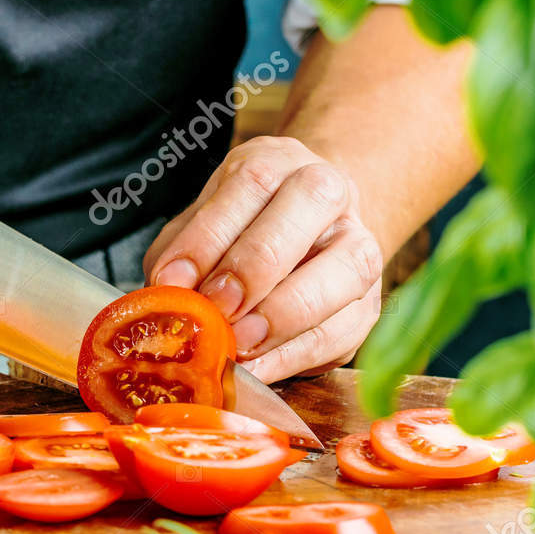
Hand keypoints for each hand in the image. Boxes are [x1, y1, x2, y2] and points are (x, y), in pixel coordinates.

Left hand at [143, 137, 382, 382]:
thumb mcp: (202, 228)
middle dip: (256, 265)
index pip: (250, 183)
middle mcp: (330, 191)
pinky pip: (343, 329)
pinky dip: (296, 355)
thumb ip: (179, 254)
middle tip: (216, 308)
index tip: (172, 281)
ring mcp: (360, 245)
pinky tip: (258, 371)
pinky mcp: (369, 304)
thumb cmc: (242, 230)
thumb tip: (165, 297)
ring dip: (285, 313)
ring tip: (239, 344)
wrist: (309, 237)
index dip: (208, 236)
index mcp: (280, 163)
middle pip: (309, 205)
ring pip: (345, 269)